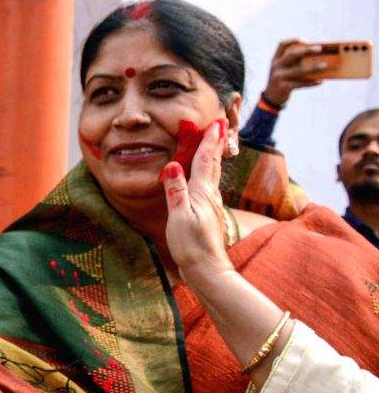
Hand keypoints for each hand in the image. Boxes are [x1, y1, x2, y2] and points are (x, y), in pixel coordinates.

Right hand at [162, 118, 233, 281]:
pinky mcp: (208, 215)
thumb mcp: (179, 217)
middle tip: (220, 125)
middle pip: (214, 164)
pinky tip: (206, 177)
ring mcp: (212, 206)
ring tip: (215, 144)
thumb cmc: (192, 245)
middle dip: (216, 143)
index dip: (209, 141)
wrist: (208, 270)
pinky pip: (209, 185)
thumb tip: (172, 164)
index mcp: (203, 193)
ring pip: (214, 174)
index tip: (215, 122)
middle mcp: (211, 196)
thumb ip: (176, 190)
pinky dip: (209, 173)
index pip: (206, 161)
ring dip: (214, 156)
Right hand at [262, 39, 325, 107]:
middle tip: (320, 49)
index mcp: (276, 59)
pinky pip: (300, 84)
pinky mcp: (283, 87)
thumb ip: (296, 62)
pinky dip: (311, 83)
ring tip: (325, 65)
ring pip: (298, 70)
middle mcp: (276, 66)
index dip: (293, 40)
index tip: (306, 40)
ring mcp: (278, 77)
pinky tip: (320, 81)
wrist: (271, 97)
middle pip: (291, 55)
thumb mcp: (286, 69)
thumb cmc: (284, 79)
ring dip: (313, 67)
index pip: (282, 45)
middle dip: (306, 50)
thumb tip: (320, 58)